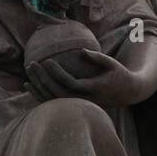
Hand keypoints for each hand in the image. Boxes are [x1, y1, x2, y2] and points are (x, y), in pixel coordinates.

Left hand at [27, 48, 141, 107]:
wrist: (128, 93)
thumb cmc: (119, 74)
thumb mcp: (112, 63)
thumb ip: (98, 57)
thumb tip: (81, 49)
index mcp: (94, 89)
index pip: (71, 83)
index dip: (57, 73)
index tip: (47, 61)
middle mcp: (85, 100)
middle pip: (58, 93)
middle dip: (43, 79)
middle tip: (31, 64)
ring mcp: (80, 105)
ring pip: (55, 101)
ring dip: (39, 89)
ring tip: (28, 75)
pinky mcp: (76, 106)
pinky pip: (55, 103)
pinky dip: (41, 96)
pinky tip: (30, 87)